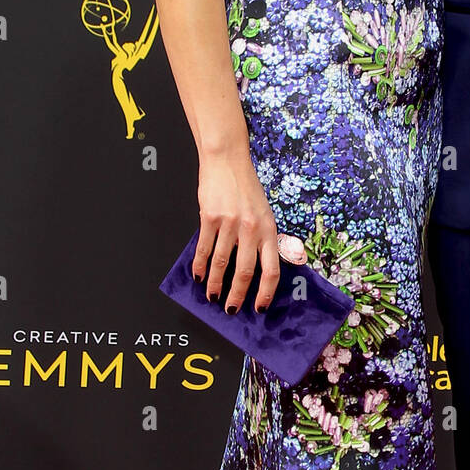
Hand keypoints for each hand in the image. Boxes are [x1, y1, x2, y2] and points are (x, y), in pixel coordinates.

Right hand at [193, 148, 306, 313]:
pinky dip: (200, 266)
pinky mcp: (210, 217)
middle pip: (245, 272)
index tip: (259, 307)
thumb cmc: (247, 188)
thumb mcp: (264, 212)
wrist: (227, 161)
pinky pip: (204, 249)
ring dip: (215, 285)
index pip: (272, 268)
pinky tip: (198, 276)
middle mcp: (252, 228)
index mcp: (269, 229)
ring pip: (221, 263)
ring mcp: (230, 223)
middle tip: (231, 309)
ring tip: (212, 296)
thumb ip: (263, 238)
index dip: (266, 292)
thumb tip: (260, 269)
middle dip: (237, 296)